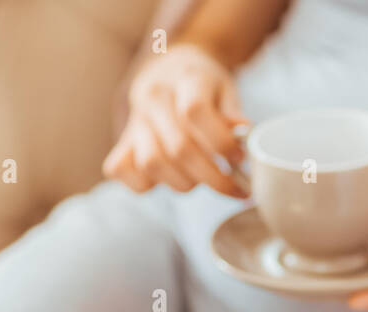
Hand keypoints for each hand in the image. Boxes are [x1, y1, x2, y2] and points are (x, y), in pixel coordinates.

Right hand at [104, 44, 248, 197]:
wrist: (168, 69)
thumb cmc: (202, 86)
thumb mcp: (225, 89)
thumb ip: (233, 113)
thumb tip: (245, 134)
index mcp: (184, 79)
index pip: (195, 112)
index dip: (221, 143)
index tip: (240, 159)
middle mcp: (154, 98)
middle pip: (179, 148)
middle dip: (214, 178)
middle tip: (234, 187)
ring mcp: (135, 121)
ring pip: (153, 164)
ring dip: (184, 183)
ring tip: (202, 180)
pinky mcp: (122, 142)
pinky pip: (122, 171)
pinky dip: (145, 185)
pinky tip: (170, 179)